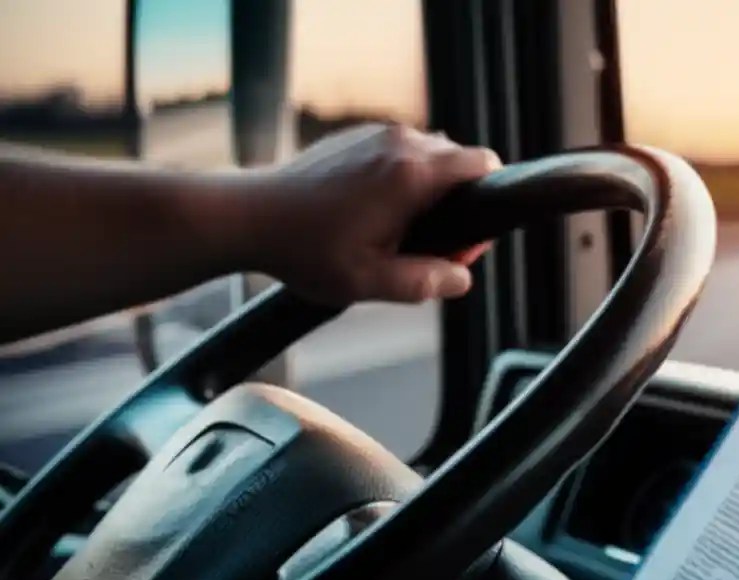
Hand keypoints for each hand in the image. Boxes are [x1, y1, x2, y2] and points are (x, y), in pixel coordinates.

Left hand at [243, 123, 499, 304]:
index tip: (465, 238)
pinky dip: (402, 179)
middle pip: (459, 162)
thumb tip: (461, 280)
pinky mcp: (356, 136)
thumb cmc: (305, 251)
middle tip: (429, 248)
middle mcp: (399, 143)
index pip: (483, 164)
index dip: (488, 200)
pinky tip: (374, 215)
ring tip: (398, 232)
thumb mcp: (370, 282)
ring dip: (429, 191)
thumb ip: (426, 282)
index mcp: (412, 174)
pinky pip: (401, 152)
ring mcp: (375, 134)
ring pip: (430, 156)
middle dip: (458, 203)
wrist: (247, 217)